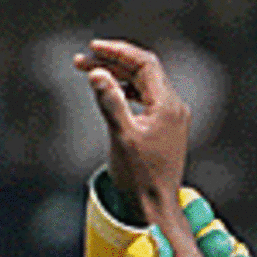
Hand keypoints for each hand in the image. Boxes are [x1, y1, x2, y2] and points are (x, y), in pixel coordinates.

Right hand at [73, 38, 189, 219]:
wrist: (156, 209)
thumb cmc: (140, 178)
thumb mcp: (121, 138)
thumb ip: (111, 102)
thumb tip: (98, 73)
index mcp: (167, 105)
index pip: (144, 64)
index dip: (117, 52)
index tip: (92, 48)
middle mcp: (174, 107)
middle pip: (144, 71)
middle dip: (113, 62)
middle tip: (82, 62)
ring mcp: (173, 118)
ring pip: (144, 85)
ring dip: (118, 76)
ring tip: (90, 74)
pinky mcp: (167, 129)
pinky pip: (146, 99)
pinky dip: (127, 92)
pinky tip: (110, 93)